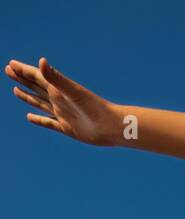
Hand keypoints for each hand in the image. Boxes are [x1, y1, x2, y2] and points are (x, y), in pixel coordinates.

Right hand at [5, 57, 119, 144]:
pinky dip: (38, 120)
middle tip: (8, 70)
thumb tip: (41, 62)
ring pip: (39, 103)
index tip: (10, 63)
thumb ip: (57, 78)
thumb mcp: (73, 92)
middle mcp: (59, 100)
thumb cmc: (95, 108)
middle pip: (36, 87)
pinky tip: (29, 117)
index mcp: (59, 89)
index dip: (23, 70)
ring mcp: (62, 114)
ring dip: (27, 96)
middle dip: (22, 79)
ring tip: (15, 90)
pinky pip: (48, 123)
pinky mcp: (66, 128)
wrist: (112, 127)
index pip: (37, 76)